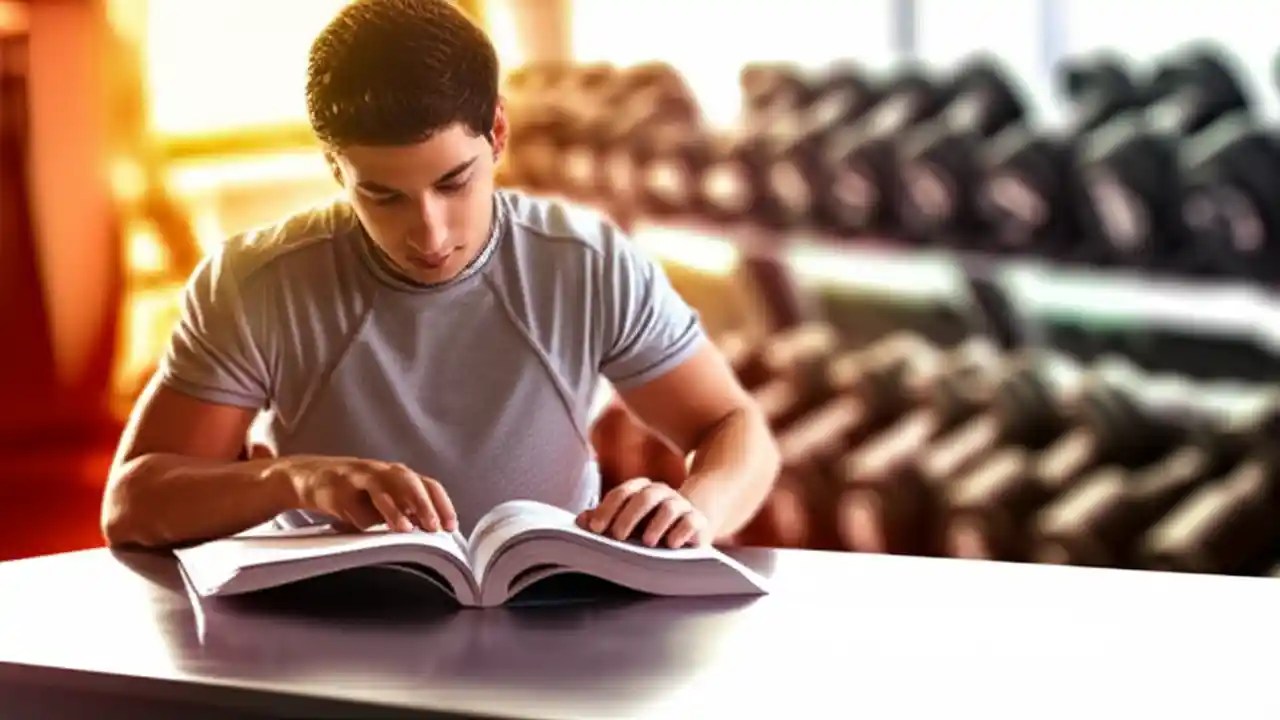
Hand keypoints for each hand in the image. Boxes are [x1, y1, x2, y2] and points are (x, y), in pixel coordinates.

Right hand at [272, 456, 457, 533]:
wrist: (312, 479)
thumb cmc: (355, 493)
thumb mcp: (384, 502)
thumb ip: (406, 511)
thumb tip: (431, 529)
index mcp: (399, 476)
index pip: (428, 485)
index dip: (442, 504)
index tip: (451, 526)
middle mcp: (382, 471)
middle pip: (409, 481)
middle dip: (424, 504)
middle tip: (434, 527)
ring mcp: (358, 476)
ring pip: (381, 487)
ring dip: (394, 509)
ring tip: (404, 529)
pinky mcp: (336, 487)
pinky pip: (351, 504)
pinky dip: (359, 517)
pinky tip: (361, 526)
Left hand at [576, 477, 710, 547]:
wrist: (686, 530)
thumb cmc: (648, 527)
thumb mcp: (626, 524)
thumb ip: (605, 520)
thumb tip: (581, 521)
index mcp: (640, 491)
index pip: (622, 493)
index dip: (608, 509)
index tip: (596, 528)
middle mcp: (661, 493)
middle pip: (644, 497)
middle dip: (629, 516)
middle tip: (618, 537)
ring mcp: (681, 506)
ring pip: (669, 507)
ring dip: (656, 524)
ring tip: (647, 543)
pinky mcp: (698, 521)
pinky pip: (691, 521)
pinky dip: (681, 532)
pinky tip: (671, 544)